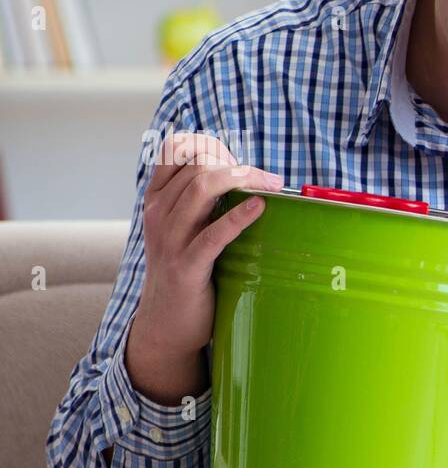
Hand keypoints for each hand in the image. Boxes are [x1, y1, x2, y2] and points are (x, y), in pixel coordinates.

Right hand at [127, 131, 281, 400]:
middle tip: (269, 179)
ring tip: (271, 185)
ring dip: (242, 179)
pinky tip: (260, 208)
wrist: (167, 323)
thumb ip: (202, 202)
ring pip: (201, 189)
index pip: (175, 149)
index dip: (210, 144)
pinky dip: (238, 217)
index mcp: (157, 199)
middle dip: (238, 164)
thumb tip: (246, 174)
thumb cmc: (187, 271)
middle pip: (197, 165)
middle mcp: (158, 213)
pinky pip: (213, 234)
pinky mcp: (187, 266)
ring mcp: (170, 239)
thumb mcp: (185, 229)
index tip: (237, 159)